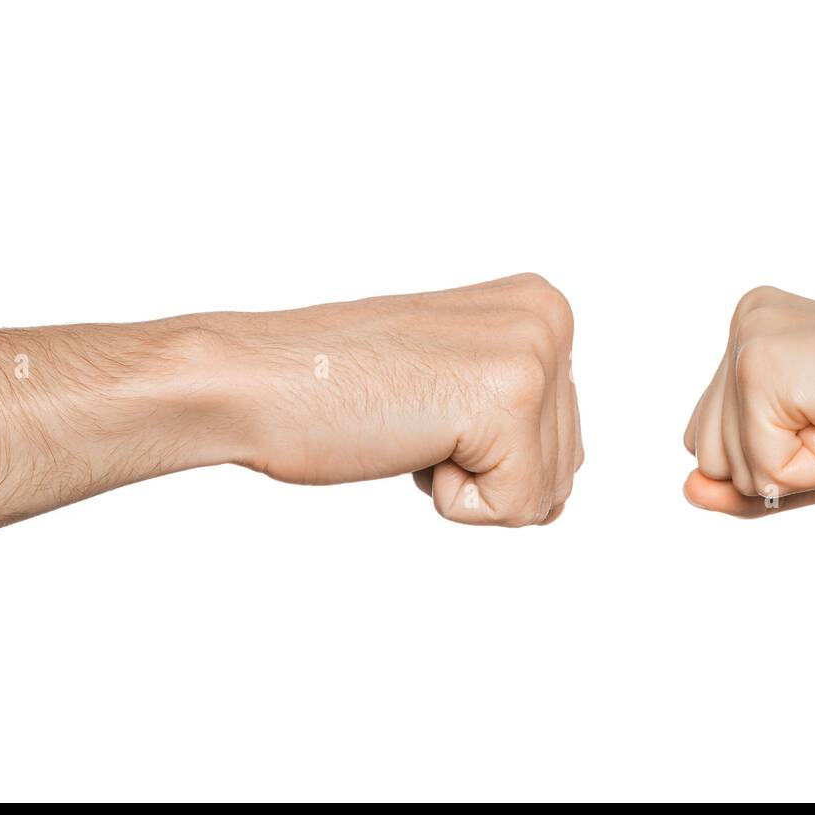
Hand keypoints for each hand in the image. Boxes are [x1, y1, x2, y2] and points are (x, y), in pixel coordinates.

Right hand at [223, 273, 583, 525]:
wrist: (250, 380)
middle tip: (413, 416)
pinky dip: (453, 502)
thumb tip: (561, 496)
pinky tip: (409, 440)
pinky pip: (516, 509)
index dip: (486, 453)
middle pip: (564, 468)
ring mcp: (534, 354)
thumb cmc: (336, 388)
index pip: (563, 439)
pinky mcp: (508, 400)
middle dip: (484, 472)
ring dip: (468, 485)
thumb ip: (519, 411)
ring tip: (411, 423)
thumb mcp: (454, 380)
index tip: (425, 402)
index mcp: (542, 305)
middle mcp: (550, 318)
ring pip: (545, 493)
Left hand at [683, 286, 814, 517]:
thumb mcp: (813, 464)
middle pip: (703, 449)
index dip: (778, 458)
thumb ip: (748, 480)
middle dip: (777, 464)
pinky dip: (812, 471)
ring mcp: (753, 338)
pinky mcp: (765, 366)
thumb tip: (687, 490)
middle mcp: (747, 319)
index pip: (710, 437)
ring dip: (796, 469)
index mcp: (756, 329)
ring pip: (723, 464)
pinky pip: (758, 470)